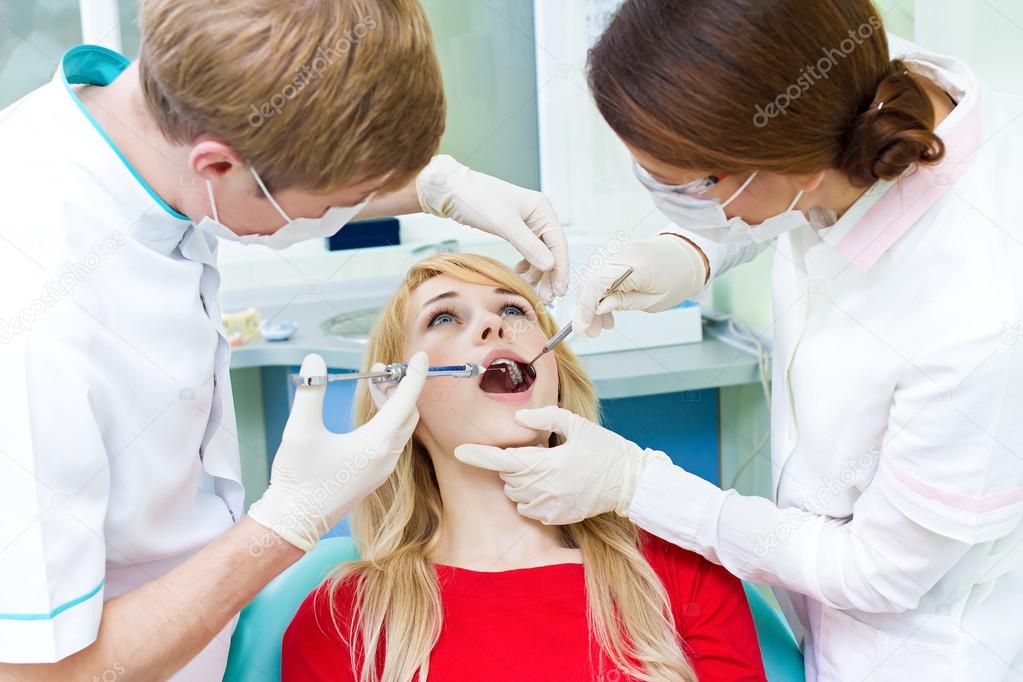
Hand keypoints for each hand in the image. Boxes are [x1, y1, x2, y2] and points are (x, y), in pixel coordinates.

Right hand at [247, 352, 427, 550]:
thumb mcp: (300, 430)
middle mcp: (386, 457)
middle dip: (400, 387)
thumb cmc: (298, 479)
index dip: (414, 376)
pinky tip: (370, 411)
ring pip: (401, 428)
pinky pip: (392, 441)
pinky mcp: (375, 475)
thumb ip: (310, 390)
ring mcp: (383, 469)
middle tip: (380, 369)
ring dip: (393, 403)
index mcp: (375, 444)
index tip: (421, 356)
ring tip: (373, 383)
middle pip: (408, 413)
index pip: (405, 402)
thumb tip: (314, 359)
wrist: (294, 521)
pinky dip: (388, 420)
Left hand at [416, 155, 567, 302]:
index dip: (561, 269)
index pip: (559, 244)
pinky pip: (527, 250)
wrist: (450, 190)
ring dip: (539, 273)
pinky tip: (520, 274)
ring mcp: (526, 222)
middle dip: (550, 275)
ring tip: (535, 292)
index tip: (559, 291)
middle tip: (547, 299)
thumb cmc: (476, 199)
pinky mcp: (514, 229)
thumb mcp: (504, 223)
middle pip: (552, 250)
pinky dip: (527, 264)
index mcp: (542, 209)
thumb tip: (550, 266)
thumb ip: (528, 245)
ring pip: (540, 253)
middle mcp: (538, 215)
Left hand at [453, 406, 668, 524]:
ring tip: (546, 469)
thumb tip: (519, 418)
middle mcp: (545, 489)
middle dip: (512, 463)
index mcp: (548, 464)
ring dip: (520, 481)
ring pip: (516, 494)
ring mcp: (550, 507)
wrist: (630, 483)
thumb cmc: (606, 450)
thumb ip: (545, 418)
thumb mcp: (578, 425)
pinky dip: (531, 497)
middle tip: (536, 452)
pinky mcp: (557, 518)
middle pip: (508, 476)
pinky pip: (529, 509)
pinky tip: (551, 486)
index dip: (478, 455)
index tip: (460, 450)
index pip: (504, 460)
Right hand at [572, 234, 706, 337]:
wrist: (687, 256)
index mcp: (635, 266)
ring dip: (592, 302)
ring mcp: (617, 251)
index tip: (580, 327)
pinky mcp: (616, 254)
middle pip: (589, 281)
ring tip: (603, 324)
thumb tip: (598, 309)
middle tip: (593, 331)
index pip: (597, 284)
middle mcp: (621, 254)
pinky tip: (607, 308)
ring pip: (591, 279)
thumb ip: (623, 303)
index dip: (585, 307)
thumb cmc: (677, 280)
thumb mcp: (653, 301)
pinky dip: (599, 292)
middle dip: (586, 309)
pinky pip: (599, 273)